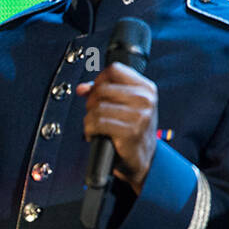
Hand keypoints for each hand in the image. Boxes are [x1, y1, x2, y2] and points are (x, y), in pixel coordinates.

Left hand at [76, 62, 157, 192]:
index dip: (99, 80)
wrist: (141, 159)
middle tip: (96, 114)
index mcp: (146, 88)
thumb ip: (101, 93)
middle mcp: (145, 99)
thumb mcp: (122, 106)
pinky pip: (97, 123)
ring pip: (97, 107)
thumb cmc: (131, 131)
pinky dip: (90, 130)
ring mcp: (140, 115)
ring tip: (98, 127)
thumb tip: (82, 88)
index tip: (97, 92)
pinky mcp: (130, 131)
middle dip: (92, 102)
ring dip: (90, 119)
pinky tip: (97, 134)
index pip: (114, 69)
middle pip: (102, 88)